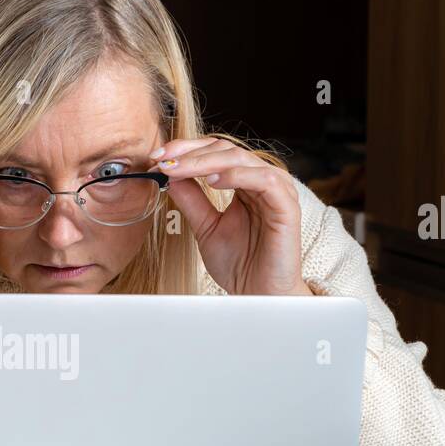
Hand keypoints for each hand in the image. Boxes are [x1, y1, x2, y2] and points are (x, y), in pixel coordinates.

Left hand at [152, 138, 309, 295]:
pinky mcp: (287, 207)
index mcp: (244, 183)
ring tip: (181, 168)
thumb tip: (169, 174)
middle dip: (191, 153)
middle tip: (163, 160)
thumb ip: (191, 200)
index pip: (215, 152)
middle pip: (226, 150)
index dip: (186, 150)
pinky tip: (213, 181)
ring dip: (208, 161)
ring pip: (242, 160)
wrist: (256, 296)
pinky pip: (265, 180)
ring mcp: (277, 192)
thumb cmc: (238, 264)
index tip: (157, 156)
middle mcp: (261, 181)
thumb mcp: (205, 227)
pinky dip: (238, 176)